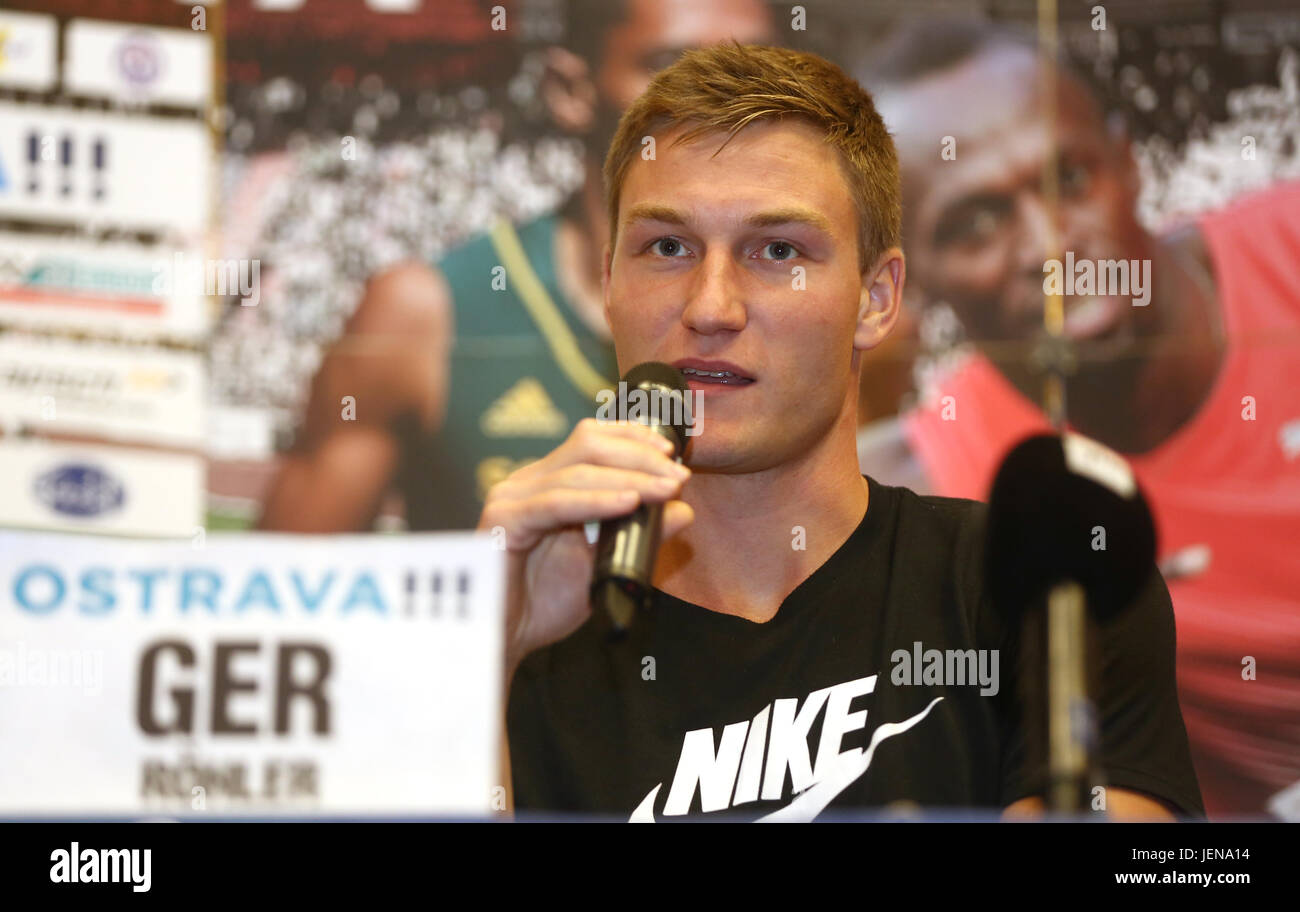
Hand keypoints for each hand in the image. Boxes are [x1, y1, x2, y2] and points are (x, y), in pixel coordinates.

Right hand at [478, 419, 693, 674]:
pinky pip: (555, 502)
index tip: (673, 453)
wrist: (505, 640)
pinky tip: (628, 504)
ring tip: (665, 490)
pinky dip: (596, 501)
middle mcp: (528, 483)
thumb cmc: (544, 603)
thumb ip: (639, 536)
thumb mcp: (604, 565)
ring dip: (629, 478)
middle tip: (677, 476)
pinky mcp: (504, 520)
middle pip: (588, 445)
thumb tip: (684, 511)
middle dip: (640, 456)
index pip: (592, 440)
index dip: (633, 438)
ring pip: (578, 472)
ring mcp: (512, 498)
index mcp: (548, 484)